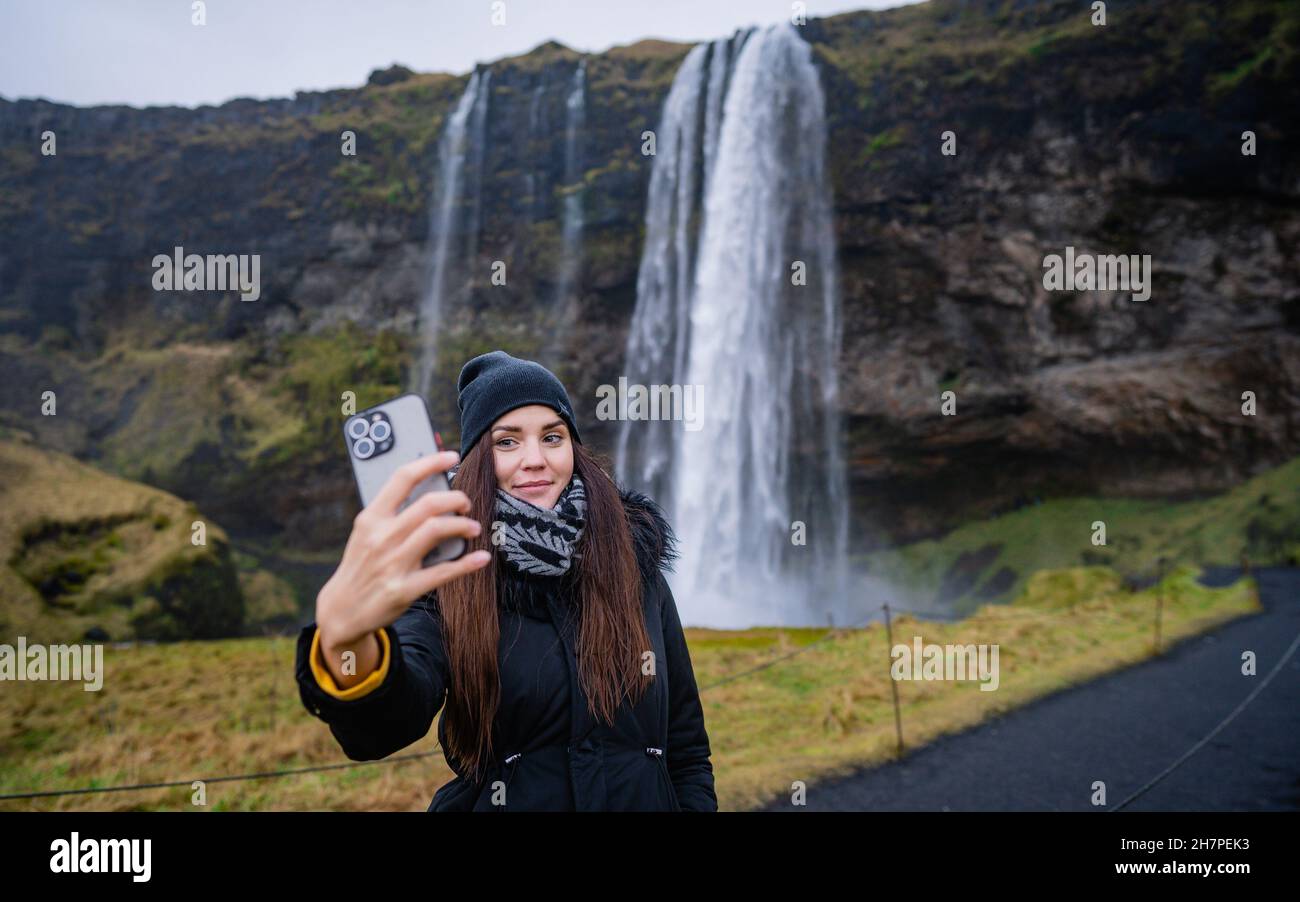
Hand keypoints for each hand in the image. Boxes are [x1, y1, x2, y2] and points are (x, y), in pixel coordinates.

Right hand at [316, 450, 489, 650]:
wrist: (341, 609)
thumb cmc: (361, 565)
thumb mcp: (366, 533)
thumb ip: (392, 513)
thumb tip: (431, 491)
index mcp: (371, 518)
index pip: (402, 478)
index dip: (431, 462)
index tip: (452, 456)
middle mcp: (381, 537)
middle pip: (428, 503)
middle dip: (456, 498)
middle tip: (466, 504)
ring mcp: (392, 563)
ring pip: (437, 530)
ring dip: (463, 525)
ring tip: (473, 527)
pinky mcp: (403, 589)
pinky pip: (443, 572)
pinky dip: (467, 563)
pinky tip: (481, 558)